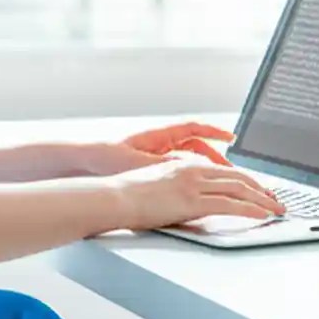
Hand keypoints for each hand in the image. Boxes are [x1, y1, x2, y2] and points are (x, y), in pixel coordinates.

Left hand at [84, 122, 235, 175]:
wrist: (86, 161)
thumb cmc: (108, 156)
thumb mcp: (140, 162)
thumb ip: (166, 165)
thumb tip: (189, 169)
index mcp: (160, 135)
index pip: (194, 128)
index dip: (214, 132)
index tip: (231, 138)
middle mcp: (160, 142)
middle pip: (196, 145)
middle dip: (216, 157)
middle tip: (233, 171)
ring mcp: (155, 154)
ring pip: (188, 159)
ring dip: (204, 168)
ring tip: (220, 182)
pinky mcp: (150, 167)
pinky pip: (177, 169)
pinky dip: (189, 177)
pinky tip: (196, 190)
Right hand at [109, 159, 286, 229]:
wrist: (116, 197)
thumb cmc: (129, 195)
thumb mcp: (158, 184)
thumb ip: (178, 188)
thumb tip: (191, 202)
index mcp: (185, 164)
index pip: (224, 171)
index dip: (246, 181)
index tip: (259, 190)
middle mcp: (193, 169)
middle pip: (237, 177)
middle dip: (260, 189)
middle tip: (275, 200)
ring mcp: (194, 184)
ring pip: (240, 189)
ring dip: (263, 200)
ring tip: (277, 209)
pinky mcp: (193, 200)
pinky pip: (231, 204)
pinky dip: (252, 210)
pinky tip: (263, 215)